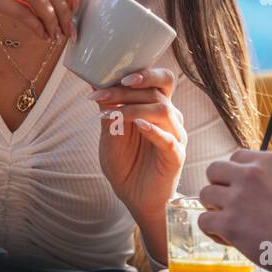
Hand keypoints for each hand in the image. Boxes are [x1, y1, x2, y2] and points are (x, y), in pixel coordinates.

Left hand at [93, 68, 185, 223]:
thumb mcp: (110, 133)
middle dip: (129, 90)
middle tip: (104, 94)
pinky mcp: (176, 157)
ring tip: (113, 114)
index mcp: (157, 108)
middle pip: (159, 92)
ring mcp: (175, 137)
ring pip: (164, 111)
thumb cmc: (125, 163)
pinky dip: (154, 130)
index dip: (141, 73)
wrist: (134, 198)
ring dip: (135, 108)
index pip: (158, 80)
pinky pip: (169, 140)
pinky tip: (138, 125)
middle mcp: (170, 118)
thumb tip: (95, 80)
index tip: (112, 76)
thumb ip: (109, 109)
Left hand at [198, 149, 271, 271]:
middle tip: (231, 205)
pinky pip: (205, 220)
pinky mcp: (230, 223)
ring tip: (231, 224)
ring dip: (215, 209)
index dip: (236, 175)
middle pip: (215, 170)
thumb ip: (271, 181)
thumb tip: (252, 192)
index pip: (237, 157)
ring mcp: (239, 197)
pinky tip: (229, 239)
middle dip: (220, 187)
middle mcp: (252, 173)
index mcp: (271, 161)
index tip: (243, 191)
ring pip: (205, 194)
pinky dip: (213, 231)